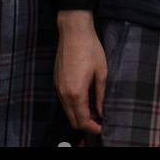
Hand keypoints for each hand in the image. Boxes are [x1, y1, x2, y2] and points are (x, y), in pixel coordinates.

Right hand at [55, 10, 106, 135]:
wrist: (73, 31)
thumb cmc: (90, 49)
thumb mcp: (101, 73)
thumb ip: (100, 96)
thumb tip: (102, 112)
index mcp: (76, 92)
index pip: (82, 120)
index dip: (93, 128)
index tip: (102, 128)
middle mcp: (64, 92)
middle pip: (72, 119)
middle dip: (85, 124)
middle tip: (99, 121)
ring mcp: (58, 86)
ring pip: (66, 110)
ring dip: (78, 114)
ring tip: (93, 110)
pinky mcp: (56, 80)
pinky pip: (63, 100)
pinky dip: (72, 105)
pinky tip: (84, 99)